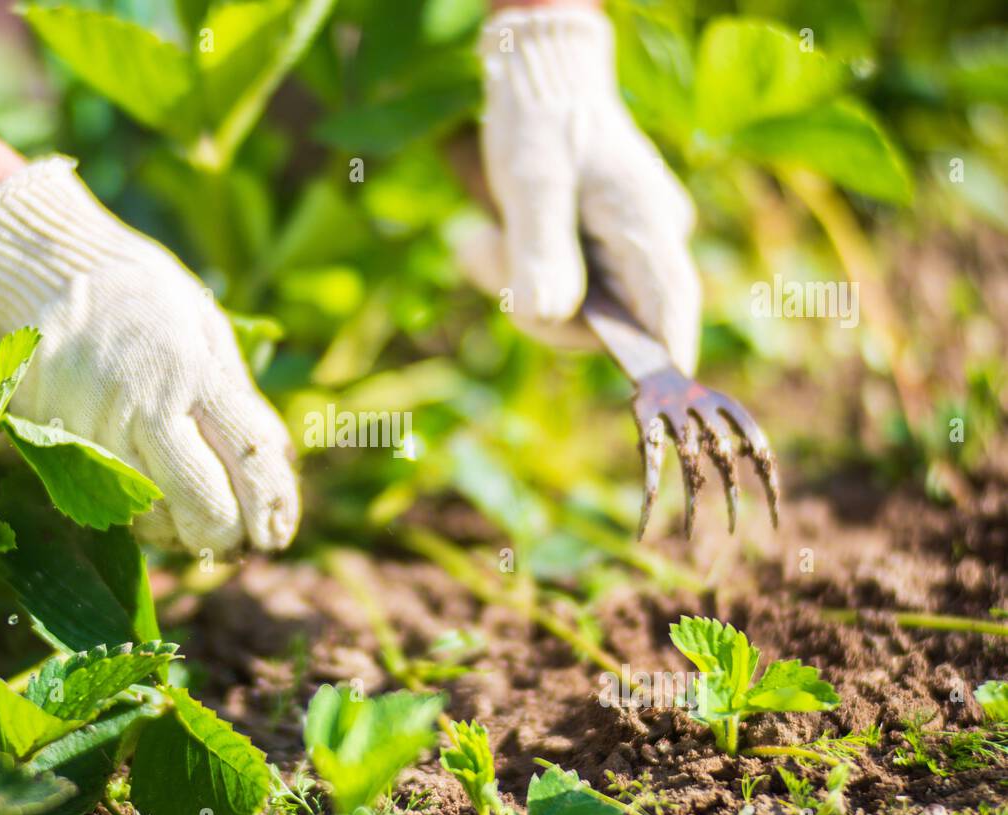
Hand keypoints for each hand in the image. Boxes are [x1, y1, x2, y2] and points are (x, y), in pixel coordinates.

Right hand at [0, 157, 299, 556]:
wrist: (55, 273)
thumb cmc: (149, 299)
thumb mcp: (209, 332)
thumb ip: (241, 402)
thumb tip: (280, 461)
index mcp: (192, 372)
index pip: (247, 456)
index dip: (270, 504)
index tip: (280, 533)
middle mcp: (143, 406)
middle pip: (202, 502)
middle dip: (229, 532)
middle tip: (242, 538)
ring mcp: (95, 428)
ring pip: (152, 515)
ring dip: (184, 532)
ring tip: (200, 524)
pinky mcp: (57, 441)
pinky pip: (108, 502)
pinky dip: (142, 517)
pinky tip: (160, 510)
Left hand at [457, 5, 700, 373]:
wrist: (538, 80)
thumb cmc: (540, 121)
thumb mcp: (530, 179)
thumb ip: (540, 247)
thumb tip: (548, 315)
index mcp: (647, 224)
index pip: (670, 309)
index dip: (660, 361)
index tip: (649, 401)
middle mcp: (648, 242)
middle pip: (606, 320)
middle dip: (537, 307)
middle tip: (479, 252)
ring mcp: (624, 250)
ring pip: (575, 309)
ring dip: (516, 285)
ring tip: (476, 238)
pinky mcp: (596, 254)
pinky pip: (560, 288)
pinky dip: (518, 274)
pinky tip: (485, 236)